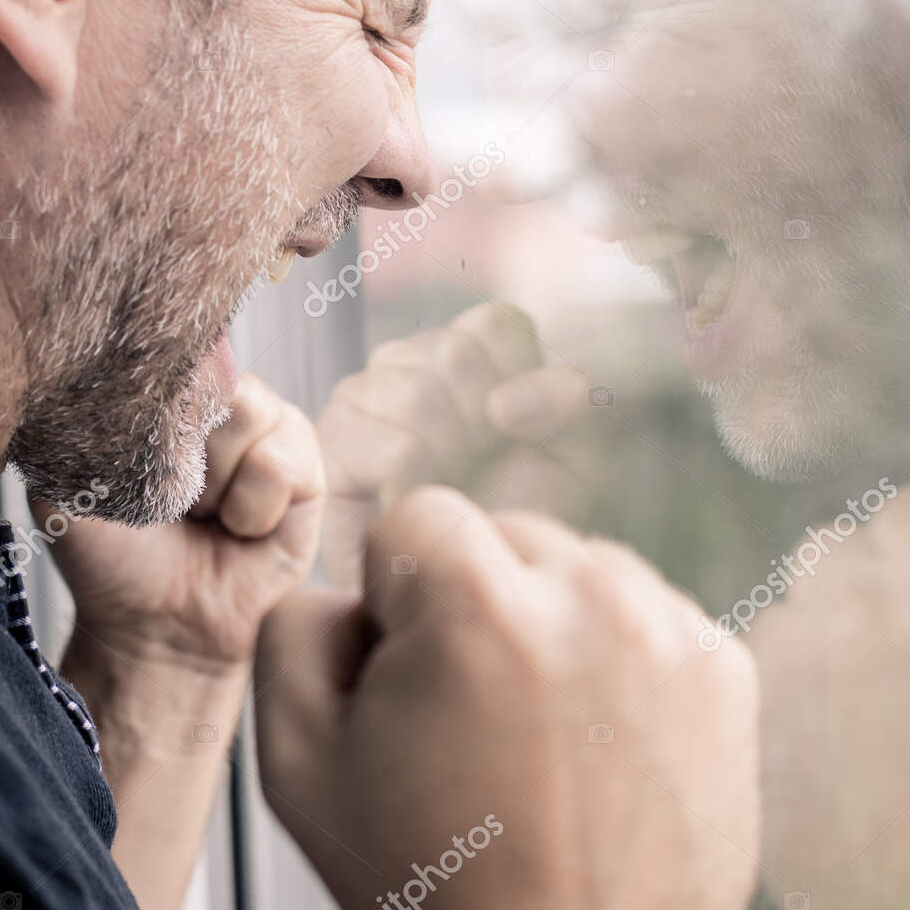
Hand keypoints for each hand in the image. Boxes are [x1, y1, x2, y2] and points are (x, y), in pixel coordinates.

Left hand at [40, 374, 322, 909]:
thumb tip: (86, 353)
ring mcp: (271, 437)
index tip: (137, 454)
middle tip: (171, 495)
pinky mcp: (309, 478)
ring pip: (254, 413)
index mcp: (173, 396)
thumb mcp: (67, 476)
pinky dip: (254, 502)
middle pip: (219, 375)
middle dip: (186, 445)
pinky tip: (239, 531)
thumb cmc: (112, 557)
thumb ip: (73, 414)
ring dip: (218, 480)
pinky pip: (287, 458)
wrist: (154, 627)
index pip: (181, 348)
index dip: (162, 399)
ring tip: (204, 515)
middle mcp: (225, 407)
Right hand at [256, 485, 758, 909]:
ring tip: (532, 744)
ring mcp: (674, 637)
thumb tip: (351, 583)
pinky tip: (591, 752)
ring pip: (580, 571)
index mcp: (480, 605)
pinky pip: (648, 620)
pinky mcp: (727, 678)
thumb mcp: (292, 758)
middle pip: (503, 536)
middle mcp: (593, 598)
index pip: (416, 519)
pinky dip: (616, 663)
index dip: (392, 602)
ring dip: (547, 625)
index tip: (408, 682)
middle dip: (471, 605)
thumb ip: (294, 623)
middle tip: (465, 724)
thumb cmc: (422, 890)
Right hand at [316, 302, 590, 583]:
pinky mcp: (333, 444)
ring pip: (414, 391)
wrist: (475, 583)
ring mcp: (366, 396)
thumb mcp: (575, 450)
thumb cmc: (521, 513)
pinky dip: (411, 477)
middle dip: (483, 422)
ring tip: (446, 484)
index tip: (516, 432)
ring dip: (447, 451)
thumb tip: (500, 405)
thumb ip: (562, 398)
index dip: (517, 381)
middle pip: (453, 353)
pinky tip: (414, 498)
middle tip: (477, 465)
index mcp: (472, 351)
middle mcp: (412, 361)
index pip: (495, 325)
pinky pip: (382, 442)